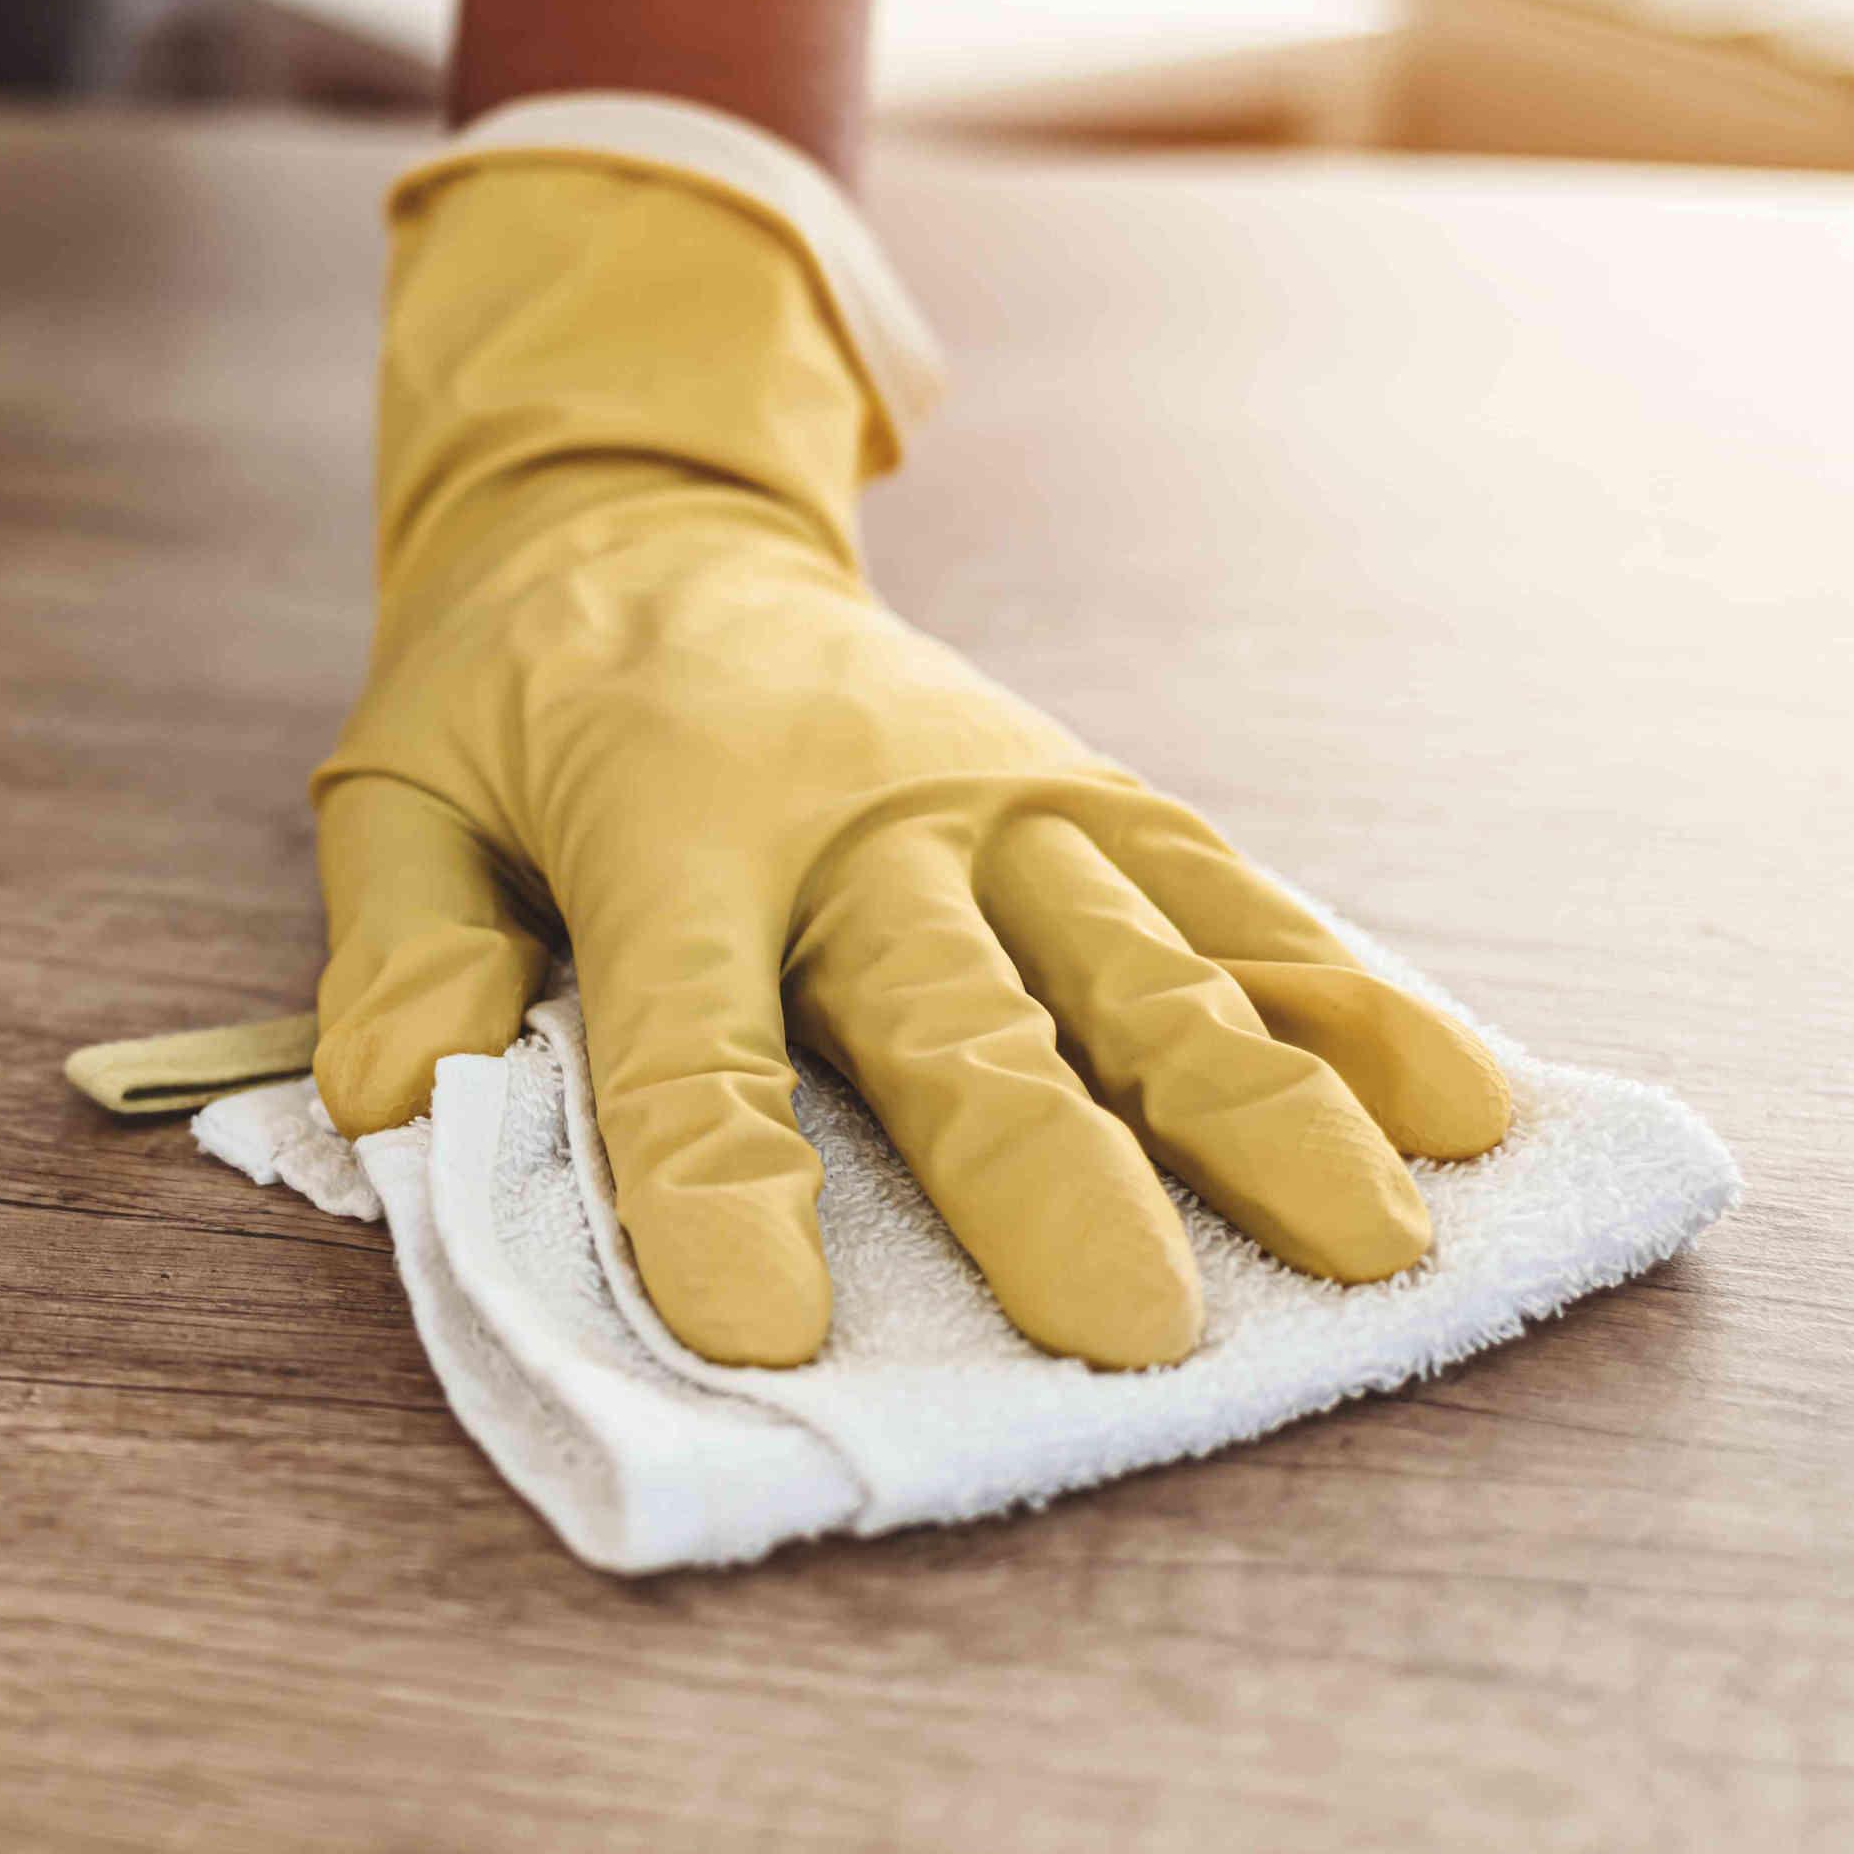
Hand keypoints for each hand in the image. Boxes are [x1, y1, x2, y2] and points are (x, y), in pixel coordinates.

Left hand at [312, 150, 1506, 1368]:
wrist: (652, 518)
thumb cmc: (518, 703)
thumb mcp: (398, 796)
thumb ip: (402, 947)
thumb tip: (396, 1093)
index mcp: (665, 829)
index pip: (686, 1034)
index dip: (715, 1180)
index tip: (766, 1335)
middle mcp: (858, 818)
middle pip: (955, 1015)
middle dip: (1039, 1170)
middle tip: (1126, 1328)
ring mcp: (1004, 803)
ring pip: (1138, 963)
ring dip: (1255, 1103)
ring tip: (1370, 1242)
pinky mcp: (1098, 800)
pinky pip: (1234, 904)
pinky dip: (1350, 1001)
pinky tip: (1457, 1108)